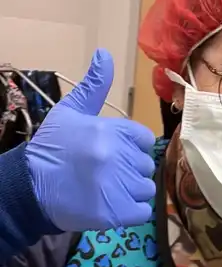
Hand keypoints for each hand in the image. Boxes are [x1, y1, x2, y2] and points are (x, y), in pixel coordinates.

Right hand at [25, 49, 155, 231]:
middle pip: (145, 164)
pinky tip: (113, 204)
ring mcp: (118, 185)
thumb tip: (105, 54)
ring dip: (132, 191)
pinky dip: (132, 210)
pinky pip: (143, 211)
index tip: (113, 153)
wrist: (30, 187)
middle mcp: (117, 157)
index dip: (131, 147)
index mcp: (111, 131)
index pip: (144, 139)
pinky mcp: (117, 212)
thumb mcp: (70, 112)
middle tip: (104, 173)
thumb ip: (94, 86)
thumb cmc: (52, 148)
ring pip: (146, 188)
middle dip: (129, 169)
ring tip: (107, 189)